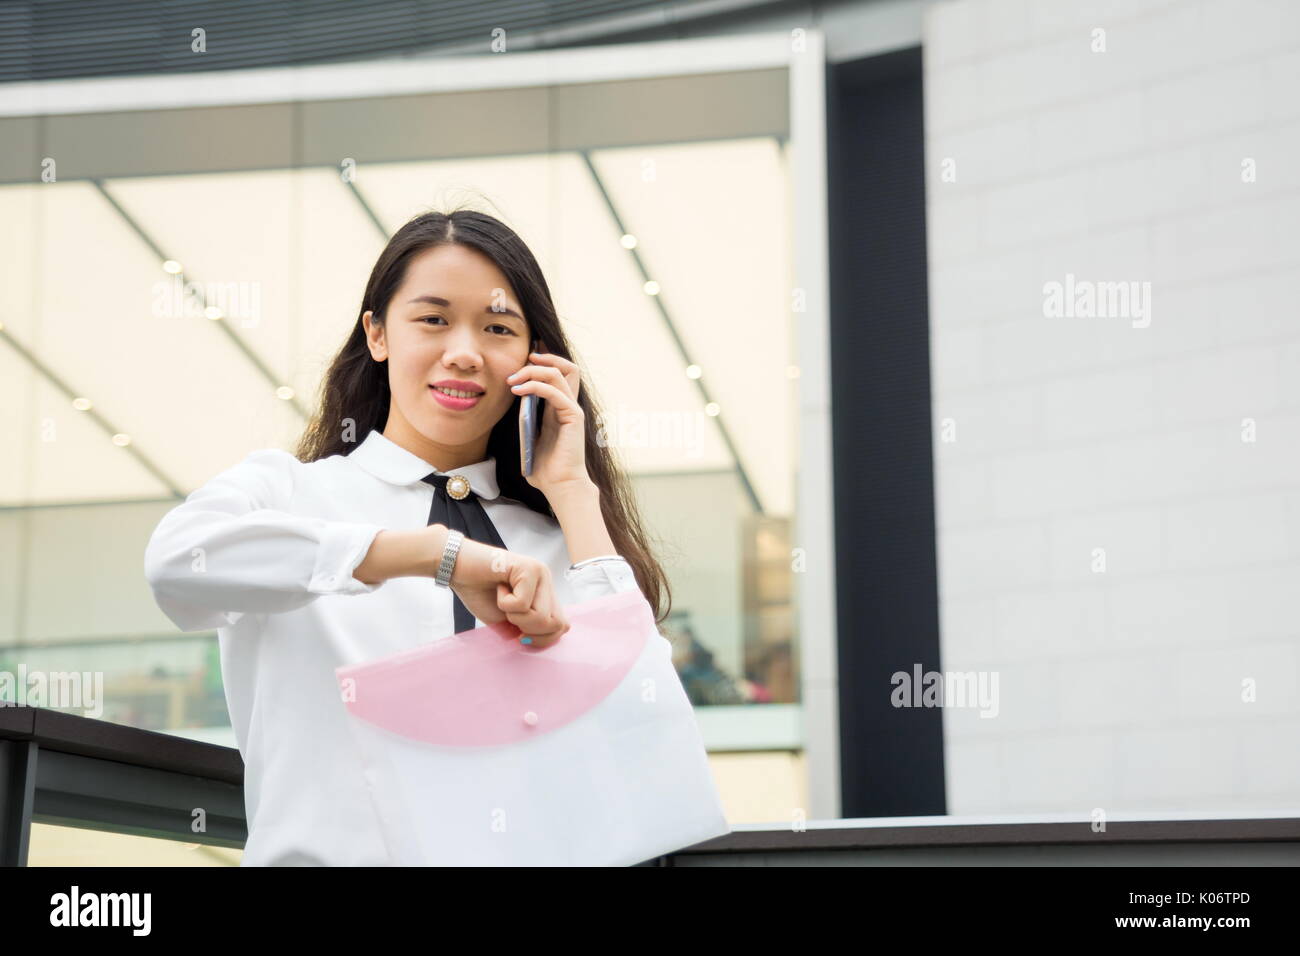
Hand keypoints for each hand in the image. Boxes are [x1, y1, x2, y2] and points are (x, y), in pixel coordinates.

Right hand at [444, 534, 569, 648]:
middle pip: (557, 624)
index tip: (519, 636)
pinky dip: (504, 603)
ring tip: (503, 600)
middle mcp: (547, 581)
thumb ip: (526, 630)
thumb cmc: (479, 592)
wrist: (456, 568)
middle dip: (529, 631)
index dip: (542, 639)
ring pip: (541, 616)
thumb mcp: (505, 621)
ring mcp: (540, 572)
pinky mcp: (529, 567)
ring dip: (515, 617)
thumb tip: (537, 642)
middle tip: (509, 616)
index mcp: (545, 594)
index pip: (562, 626)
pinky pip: (522, 604)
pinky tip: (499, 587)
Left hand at [506, 348, 593, 500]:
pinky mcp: (573, 416)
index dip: (541, 362)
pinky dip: (535, 386)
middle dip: (540, 359)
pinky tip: (518, 391)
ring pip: (559, 373)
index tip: (519, 364)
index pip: (557, 374)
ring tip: (513, 379)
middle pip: (564, 367)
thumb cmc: (545, 468)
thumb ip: (525, 420)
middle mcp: (568, 405)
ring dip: (533, 371)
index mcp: (558, 409)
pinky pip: (554, 391)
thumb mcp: (528, 438)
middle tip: (516, 369)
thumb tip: (512, 400)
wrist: (560, 486)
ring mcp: (572, 409)